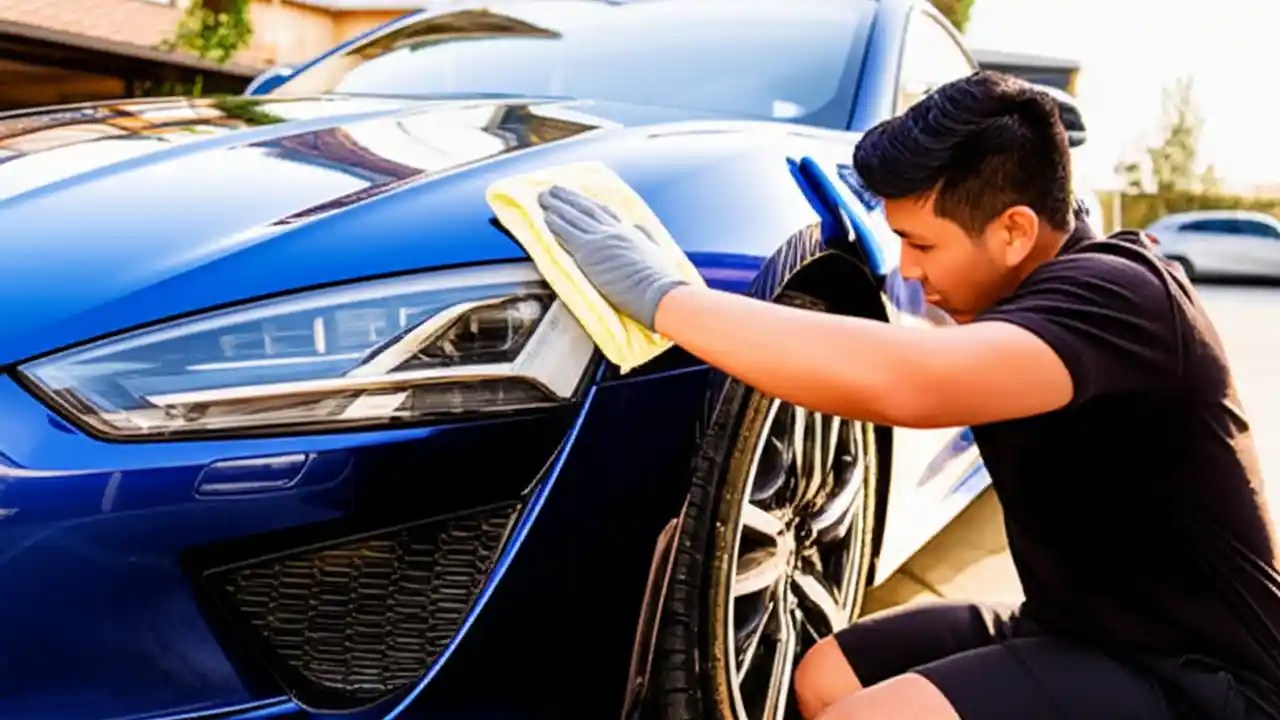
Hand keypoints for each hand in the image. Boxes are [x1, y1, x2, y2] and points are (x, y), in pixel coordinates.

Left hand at [538, 185, 687, 330]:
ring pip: (573, 217)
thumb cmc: (660, 281)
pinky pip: (567, 233)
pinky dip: (555, 224)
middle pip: (586, 209)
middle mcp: (613, 231)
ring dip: (556, 206)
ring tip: (543, 198)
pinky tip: (545, 218)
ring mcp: (600, 239)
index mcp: (629, 232)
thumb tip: (637, 226)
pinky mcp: (588, 252)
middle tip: (554, 189)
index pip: (604, 213)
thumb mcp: (657, 252)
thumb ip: (646, 238)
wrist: (657, 292)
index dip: (589, 204)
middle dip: (569, 199)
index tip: (578, 198)